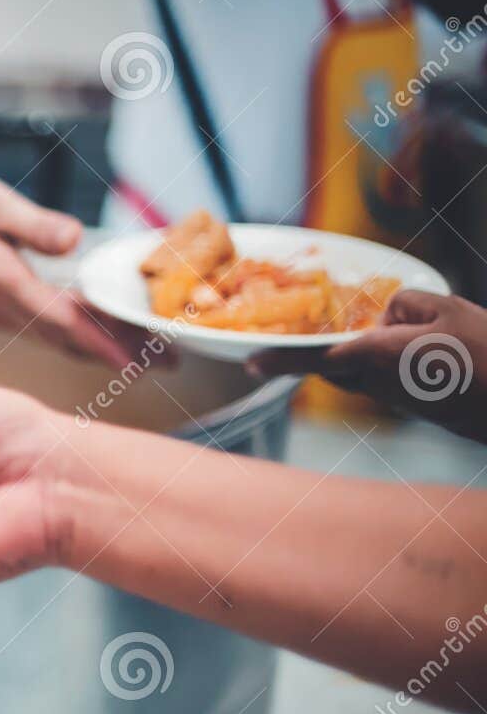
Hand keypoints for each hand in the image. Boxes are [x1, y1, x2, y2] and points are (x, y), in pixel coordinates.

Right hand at [0, 171, 142, 369]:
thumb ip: (33, 225)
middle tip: (168, 360)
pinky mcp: (3, 306)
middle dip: (119, 350)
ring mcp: (3, 312)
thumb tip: (75, 241)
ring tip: (147, 348)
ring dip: (105, 344)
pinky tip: (104, 323)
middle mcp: (6, 309)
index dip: (106, 342)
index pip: (65, 323)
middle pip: (72, 338)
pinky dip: (83, 330)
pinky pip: (51, 326)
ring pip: (63, 336)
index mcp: (6, 286)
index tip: (141, 361)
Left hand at [247, 290, 486, 444]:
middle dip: (337, 348)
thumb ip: (404, 304)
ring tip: (421, 340)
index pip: (315, 358)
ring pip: (361, 371)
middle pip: (337, 363)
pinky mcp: (410, 408)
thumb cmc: (486, 353)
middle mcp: (376, 384)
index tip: (250, 363)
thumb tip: (386, 318)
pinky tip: (431, 352)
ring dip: (370, 355)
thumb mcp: (446, 309)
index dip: (280, 360)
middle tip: (357, 333)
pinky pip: (386, 380)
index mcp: (377, 356)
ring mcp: (393, 400)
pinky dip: (393, 364)